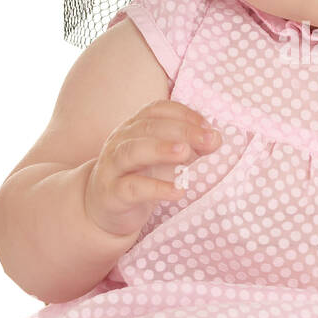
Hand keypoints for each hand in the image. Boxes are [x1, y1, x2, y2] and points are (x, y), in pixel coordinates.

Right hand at [84, 99, 221, 237]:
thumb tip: (215, 139)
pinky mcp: (111, 193)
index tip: (208, 127)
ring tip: (186, 153)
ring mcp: (112, 166)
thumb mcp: (165, 160)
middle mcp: (120, 141)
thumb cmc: (138, 177)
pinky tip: (177, 191)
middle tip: (208, 140)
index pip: (157, 110)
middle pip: (149, 128)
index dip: (184, 114)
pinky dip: (155, 188)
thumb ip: (190, 147)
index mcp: (134, 127)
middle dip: (182, 131)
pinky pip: (131, 187)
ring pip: (133, 151)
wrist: (102, 208)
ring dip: (161, 149)